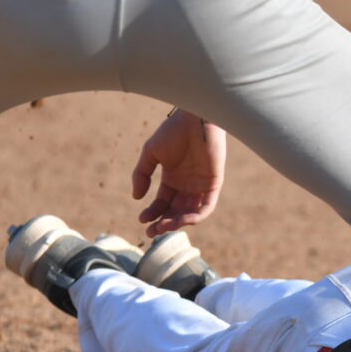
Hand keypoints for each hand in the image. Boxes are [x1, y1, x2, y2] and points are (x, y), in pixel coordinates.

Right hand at [132, 109, 226, 236]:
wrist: (194, 119)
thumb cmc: (172, 131)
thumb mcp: (151, 153)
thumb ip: (142, 174)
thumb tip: (136, 197)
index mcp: (172, 179)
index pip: (162, 203)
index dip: (152, 213)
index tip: (142, 220)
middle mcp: (186, 185)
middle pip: (175, 211)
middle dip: (163, 223)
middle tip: (152, 232)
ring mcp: (200, 186)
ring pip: (190, 212)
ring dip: (177, 222)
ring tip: (164, 227)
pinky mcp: (214, 184)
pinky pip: (207, 206)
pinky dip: (196, 215)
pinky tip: (184, 220)